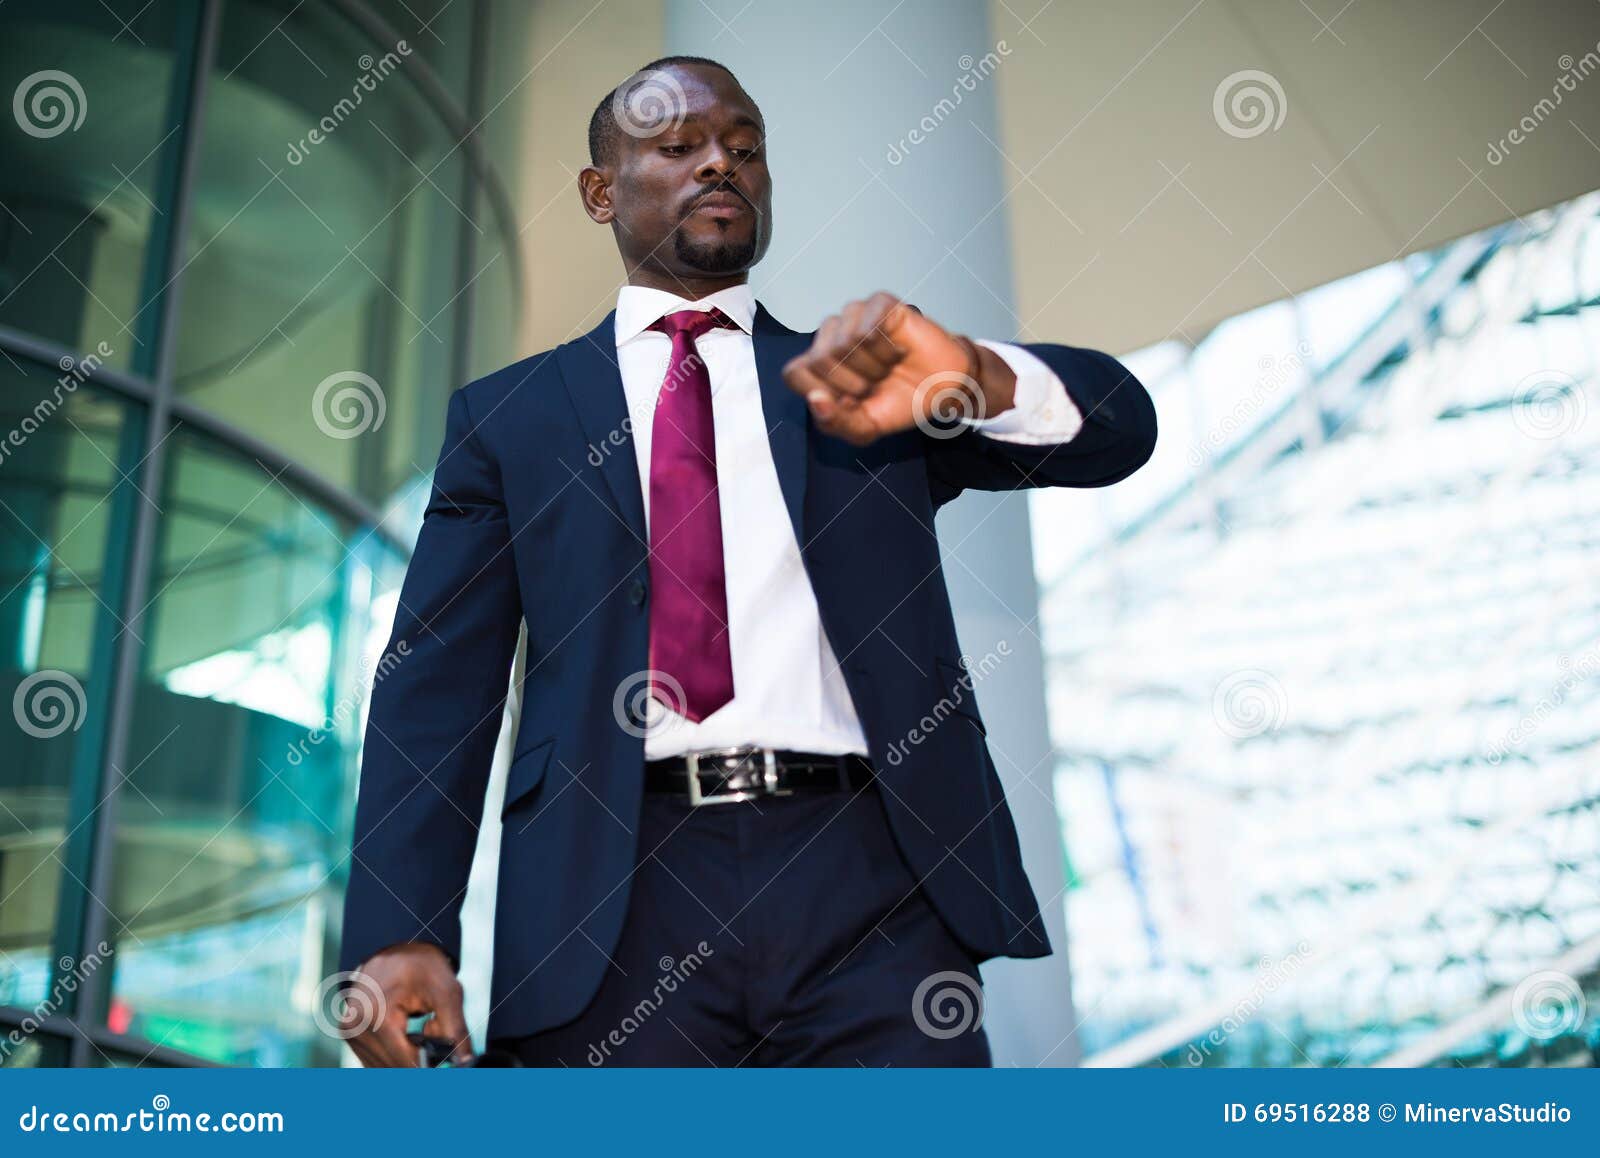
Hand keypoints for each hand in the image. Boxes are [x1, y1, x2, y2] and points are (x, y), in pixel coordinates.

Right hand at [344, 942, 474, 1066]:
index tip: (448, 1069)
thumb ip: (455, 1029)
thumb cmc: (422, 965)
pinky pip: (375, 1060)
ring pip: (384, 1067)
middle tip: (436, 1039)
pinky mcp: (349, 1034)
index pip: (405, 1062)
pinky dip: (395, 1056)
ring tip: (422, 1033)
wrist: (397, 948)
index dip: (430, 1068)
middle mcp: (355, 1025)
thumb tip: (464, 1062)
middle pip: (394, 1067)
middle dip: (420, 1061)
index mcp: (376, 1014)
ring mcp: (349, 1031)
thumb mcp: (446, 991)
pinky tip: (407, 1036)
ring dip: (407, 1060)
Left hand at [781, 292, 1015, 445]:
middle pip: (819, 360)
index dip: (822, 392)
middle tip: (876, 384)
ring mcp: (854, 316)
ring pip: (843, 343)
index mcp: (819, 365)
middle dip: (853, 384)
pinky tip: (897, 351)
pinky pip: (867, 329)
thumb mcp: (865, 428)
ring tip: (887, 368)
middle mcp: (831, 335)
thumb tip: (815, 400)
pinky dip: (885, 351)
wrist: (944, 388)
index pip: (793, 373)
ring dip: (872, 368)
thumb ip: (835, 422)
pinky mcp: (879, 304)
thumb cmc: (901, 402)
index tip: (850, 401)